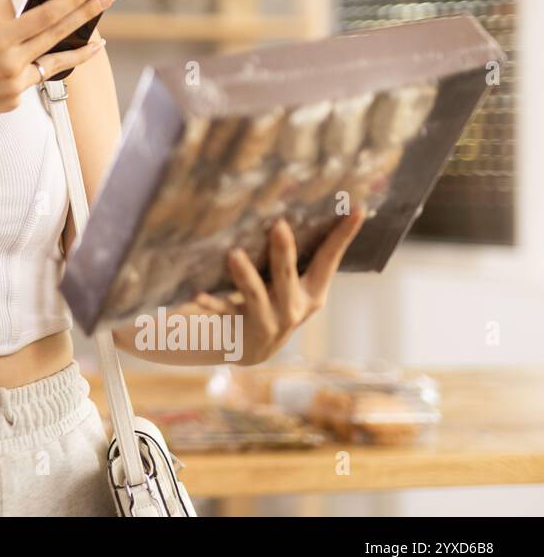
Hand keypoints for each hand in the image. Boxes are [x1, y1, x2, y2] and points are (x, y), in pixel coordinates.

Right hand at [0, 0, 116, 133]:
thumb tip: (21, 27)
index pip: (45, 16)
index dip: (72, 0)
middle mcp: (13, 63)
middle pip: (59, 34)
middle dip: (87, 13)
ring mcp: (17, 85)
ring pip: (55, 62)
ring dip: (80, 49)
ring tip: (101, 40)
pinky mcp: (16, 100)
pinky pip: (29, 77)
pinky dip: (29, 67)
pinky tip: (17, 66)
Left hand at [181, 208, 367, 365]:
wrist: (250, 348)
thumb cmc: (274, 302)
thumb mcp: (293, 285)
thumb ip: (295, 257)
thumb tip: (296, 208)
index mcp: (312, 293)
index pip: (330, 260)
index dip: (343, 236)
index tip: (358, 208)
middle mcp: (293, 309)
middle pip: (288, 276)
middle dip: (284, 252)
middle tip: (279, 225)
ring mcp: (267, 322)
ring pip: (255, 296)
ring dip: (245, 275)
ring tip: (234, 254)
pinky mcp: (239, 330)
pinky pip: (223, 314)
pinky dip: (212, 304)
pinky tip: (197, 295)